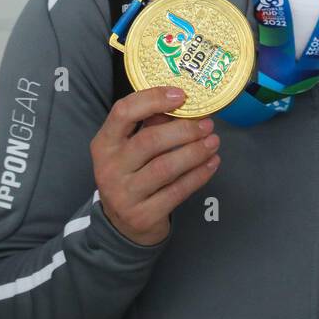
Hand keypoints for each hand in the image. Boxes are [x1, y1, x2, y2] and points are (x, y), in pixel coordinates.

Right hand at [90, 86, 220, 246]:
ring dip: (195, 152)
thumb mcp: (132, 149)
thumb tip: (185, 100)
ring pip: (165, 167)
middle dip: (184, 130)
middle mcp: (109, 168)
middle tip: (208, 124)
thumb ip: (152, 125)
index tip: (182, 95)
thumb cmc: (133, 174)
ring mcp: (124, 194)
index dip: (153, 99)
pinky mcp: (143, 215)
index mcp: (104, 143)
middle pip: (150, 141)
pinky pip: (177, 191)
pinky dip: (199, 175)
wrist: (124, 224)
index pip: (123, 112)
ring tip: (213, 142)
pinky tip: (212, 163)